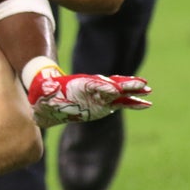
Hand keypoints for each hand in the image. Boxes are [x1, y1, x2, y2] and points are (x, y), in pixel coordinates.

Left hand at [28, 70, 151, 127]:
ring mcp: (100, 95)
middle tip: (142, 84)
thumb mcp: (41, 95)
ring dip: (133, 92)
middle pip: (111, 85)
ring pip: (119, 92)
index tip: (114, 90)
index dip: (103, 87)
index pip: (93, 85)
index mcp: (78, 86)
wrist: (49, 93)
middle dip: (125, 85)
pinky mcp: (104, 103)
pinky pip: (121, 102)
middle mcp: (92, 89)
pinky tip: (146, 104)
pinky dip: (132, 102)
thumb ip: (45, 96)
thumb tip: (43, 96)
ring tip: (148, 91)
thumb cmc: (44, 95)